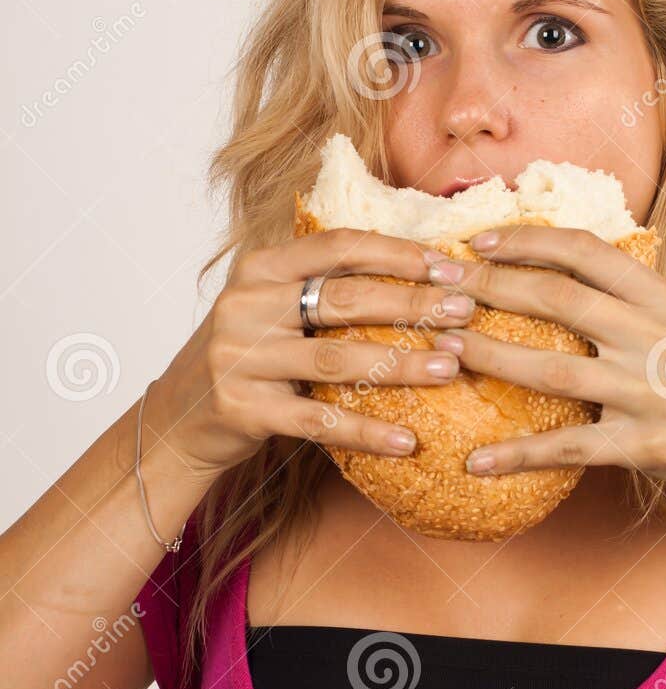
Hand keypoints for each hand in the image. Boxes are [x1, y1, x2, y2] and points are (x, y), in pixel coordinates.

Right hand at [145, 227, 479, 481]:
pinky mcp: (244, 409)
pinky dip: (367, 431)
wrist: (176, 420)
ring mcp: (241, 358)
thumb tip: (418, 272)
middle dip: (413, 305)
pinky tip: (407, 441)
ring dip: (402, 364)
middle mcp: (246, 306)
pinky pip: (319, 420)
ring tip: (451, 367)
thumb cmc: (245, 359)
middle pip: (345, 299)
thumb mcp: (271, 308)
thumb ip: (321, 287)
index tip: (450, 267)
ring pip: (337, 359)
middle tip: (466, 313)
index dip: (398, 254)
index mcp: (259, 269)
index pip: (338, 247)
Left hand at [425, 224, 665, 503]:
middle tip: (438, 287)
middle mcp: (652, 336)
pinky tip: (477, 462)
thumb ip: (635, 296)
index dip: (526, 241)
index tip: (479, 241)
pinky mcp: (644, 445)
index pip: (584, 252)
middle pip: (555, 300)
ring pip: (552, 369)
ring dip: (490, 357)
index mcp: (662, 298)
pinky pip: (569, 449)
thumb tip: (573, 267)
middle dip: (488, 288)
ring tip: (443, 349)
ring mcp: (648, 392)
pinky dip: (519, 455)